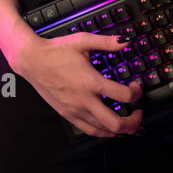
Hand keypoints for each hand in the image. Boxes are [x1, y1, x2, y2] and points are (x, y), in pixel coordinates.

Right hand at [15, 32, 143, 138]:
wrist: (32, 60)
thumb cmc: (56, 50)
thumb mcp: (83, 41)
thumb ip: (107, 42)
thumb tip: (126, 41)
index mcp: (91, 82)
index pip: (123, 95)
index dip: (136, 92)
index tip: (136, 87)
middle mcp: (84, 100)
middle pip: (116, 123)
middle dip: (133, 122)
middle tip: (139, 113)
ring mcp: (75, 110)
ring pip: (103, 130)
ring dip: (120, 129)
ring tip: (128, 122)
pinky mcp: (68, 114)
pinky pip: (89, 130)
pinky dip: (103, 132)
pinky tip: (109, 128)